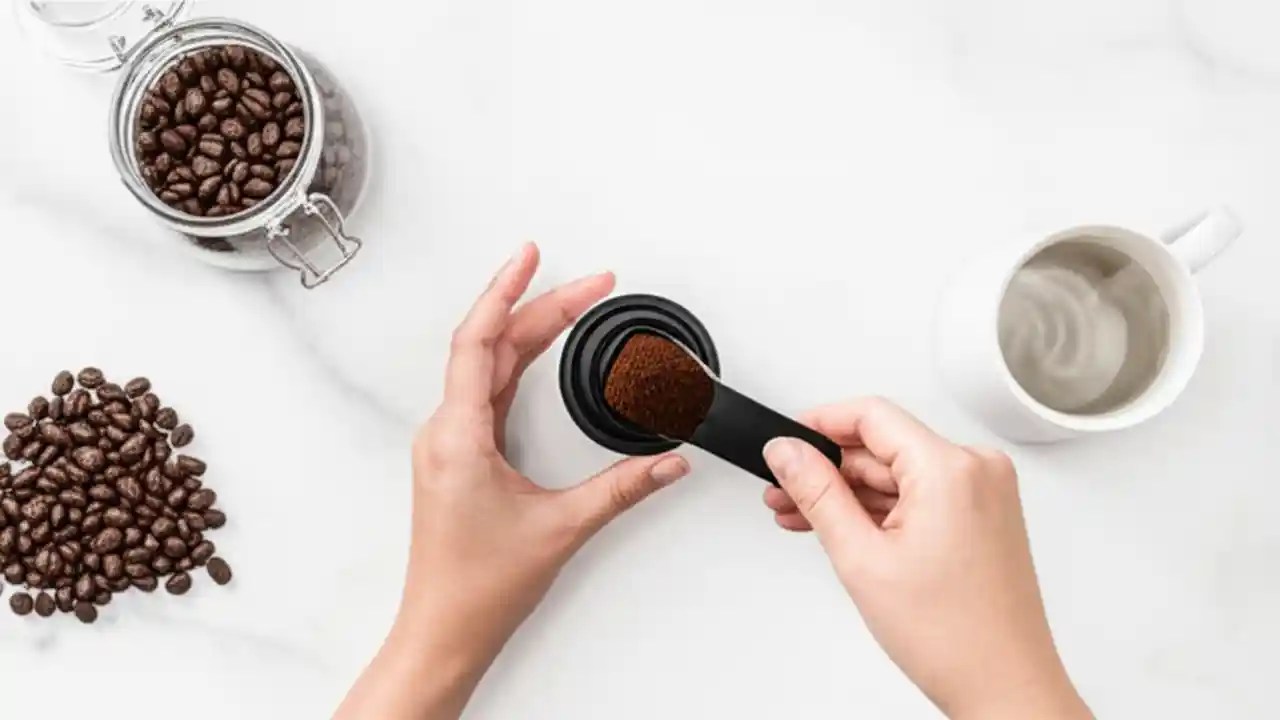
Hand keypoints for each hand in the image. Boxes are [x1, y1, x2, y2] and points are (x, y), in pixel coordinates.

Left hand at [335, 244, 689, 719]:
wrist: (443, 630)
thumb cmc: (478, 586)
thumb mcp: (563, 528)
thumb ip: (622, 488)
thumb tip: (667, 462)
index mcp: (459, 436)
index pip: (480, 340)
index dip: (507, 290)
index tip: (530, 256)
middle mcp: (446, 432)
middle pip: (490, 346)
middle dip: (541, 307)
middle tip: (588, 283)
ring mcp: (448, 443)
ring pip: (485, 366)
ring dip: (525, 330)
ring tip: (567, 303)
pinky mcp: (457, 457)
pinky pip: (483, 391)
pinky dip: (513, 361)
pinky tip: (534, 352)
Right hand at [761, 398, 1090, 719]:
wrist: (1004, 686)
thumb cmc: (953, 637)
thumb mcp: (861, 558)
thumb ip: (817, 493)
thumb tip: (788, 451)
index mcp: (951, 469)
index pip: (871, 415)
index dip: (820, 422)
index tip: (787, 439)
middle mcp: (976, 470)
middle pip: (883, 445)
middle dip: (829, 469)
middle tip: (784, 492)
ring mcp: (984, 492)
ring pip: (898, 472)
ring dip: (850, 492)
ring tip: (803, 517)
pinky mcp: (983, 514)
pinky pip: (920, 493)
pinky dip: (882, 509)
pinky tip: (844, 528)